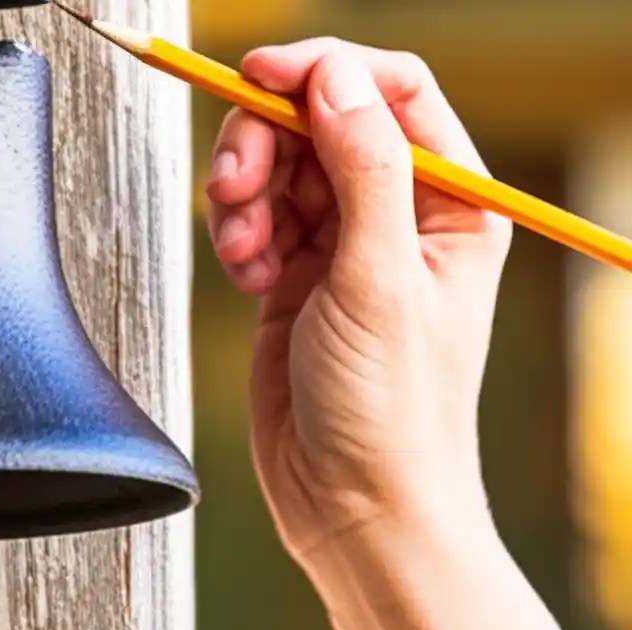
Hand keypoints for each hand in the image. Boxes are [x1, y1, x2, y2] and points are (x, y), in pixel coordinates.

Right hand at [206, 39, 511, 565]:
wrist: (352, 503)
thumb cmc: (392, 411)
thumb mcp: (380, 277)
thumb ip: (361, 167)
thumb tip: (333, 79)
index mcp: (451, 204)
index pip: (389, 92)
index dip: (323, 71)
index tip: (260, 75)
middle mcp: (397, 217)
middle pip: (317, 123)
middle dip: (265, 144)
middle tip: (234, 183)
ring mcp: (343, 247)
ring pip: (277, 170)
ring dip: (245, 197)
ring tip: (244, 250)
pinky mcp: (295, 278)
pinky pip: (255, 219)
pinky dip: (238, 237)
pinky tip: (247, 276)